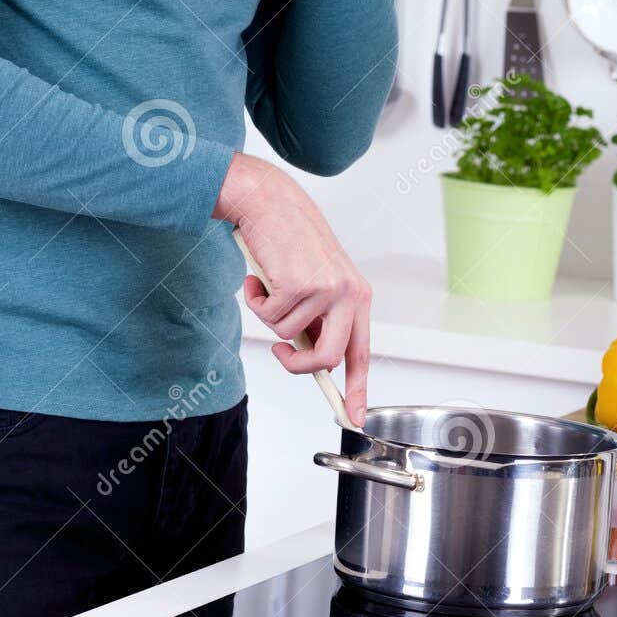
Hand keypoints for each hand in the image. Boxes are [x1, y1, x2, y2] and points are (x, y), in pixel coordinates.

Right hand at [212, 153, 371, 426]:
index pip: (360, 352)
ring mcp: (325, 290)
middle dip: (297, 366)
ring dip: (268, 315)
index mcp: (357, 295)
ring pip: (287, 337)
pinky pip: (268, 318)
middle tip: (281, 352)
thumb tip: (308, 357)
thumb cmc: (289, 238)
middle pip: (326, 358)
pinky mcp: (298, 285)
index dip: (357, 389)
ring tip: (268, 286)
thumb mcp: (315, 280)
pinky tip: (259, 277)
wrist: (269, 200)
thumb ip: (318, 317)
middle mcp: (348, 293)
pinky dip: (256, 301)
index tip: (353, 416)